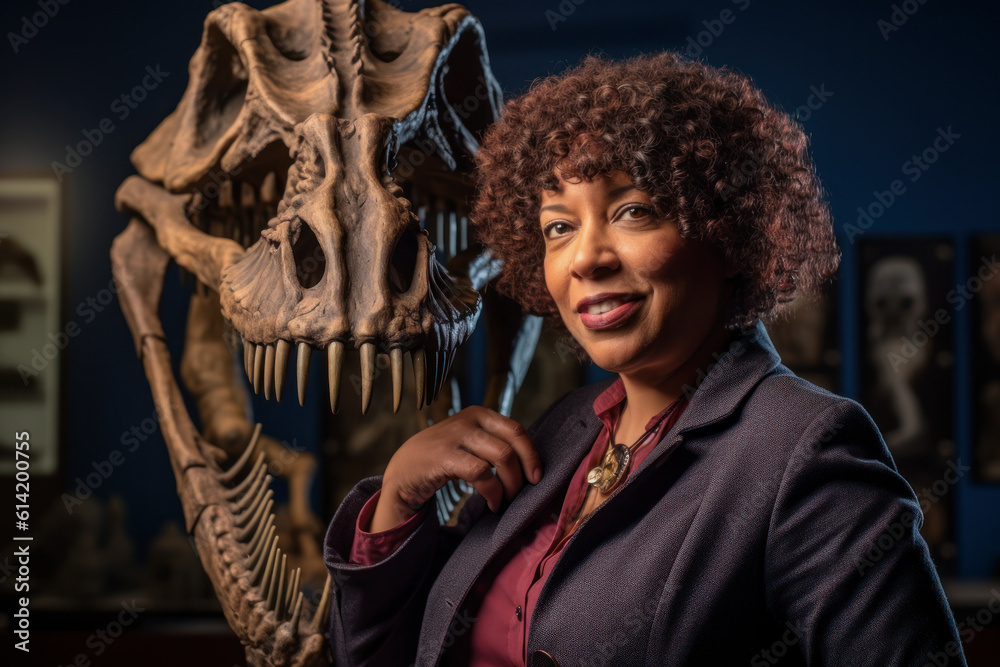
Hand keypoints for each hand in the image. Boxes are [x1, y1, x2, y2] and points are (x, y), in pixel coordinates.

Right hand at [370, 406, 543, 531]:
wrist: (403, 469)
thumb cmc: (442, 458)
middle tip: (522, 492)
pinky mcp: (445, 456)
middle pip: (512, 443)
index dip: (532, 454)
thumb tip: (530, 463)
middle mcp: (469, 419)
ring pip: (502, 457)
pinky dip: (493, 492)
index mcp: (479, 414)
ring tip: (506, 500)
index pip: (516, 430)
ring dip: (510, 484)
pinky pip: (482, 473)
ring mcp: (456, 435)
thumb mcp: (469, 442)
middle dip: (523, 472)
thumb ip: (494, 444)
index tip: (537, 477)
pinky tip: (493, 504)